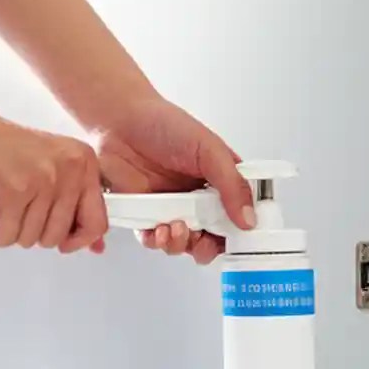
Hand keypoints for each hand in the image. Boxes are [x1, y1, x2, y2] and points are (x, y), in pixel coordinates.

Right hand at [0, 96, 107, 252]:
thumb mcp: (46, 170)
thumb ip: (72, 205)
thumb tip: (94, 245)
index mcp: (82, 160)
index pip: (99, 222)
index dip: (78, 240)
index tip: (65, 242)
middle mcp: (69, 168)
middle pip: (57, 237)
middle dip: (31, 229)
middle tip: (17, 205)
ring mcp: (42, 179)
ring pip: (30, 240)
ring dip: (9, 227)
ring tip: (1, 198)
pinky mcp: (13, 191)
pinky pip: (6, 237)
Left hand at [95, 96, 253, 264]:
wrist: (119, 122)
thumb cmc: (164, 124)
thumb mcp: (209, 150)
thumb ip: (232, 185)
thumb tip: (249, 219)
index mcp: (220, 181)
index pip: (239, 215)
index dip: (241, 231)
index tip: (238, 238)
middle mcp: (198, 198)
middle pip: (212, 237)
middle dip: (208, 246)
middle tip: (203, 240)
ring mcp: (172, 207)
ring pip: (184, 243)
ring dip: (181, 244)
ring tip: (175, 227)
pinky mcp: (147, 213)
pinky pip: (154, 239)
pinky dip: (156, 241)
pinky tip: (156, 229)